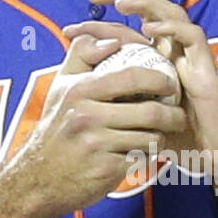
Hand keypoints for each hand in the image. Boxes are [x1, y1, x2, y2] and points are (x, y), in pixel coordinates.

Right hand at [16, 32, 186, 215]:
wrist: (38, 177)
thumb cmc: (56, 127)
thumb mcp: (61, 85)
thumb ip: (83, 53)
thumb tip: (114, 40)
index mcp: (80, 90)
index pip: (132, 77)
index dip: (159, 79)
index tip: (170, 83)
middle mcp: (88, 116)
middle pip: (150, 112)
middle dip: (173, 115)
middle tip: (178, 116)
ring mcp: (97, 145)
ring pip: (151, 138)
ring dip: (161, 138)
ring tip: (159, 135)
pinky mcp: (106, 170)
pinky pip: (142, 159)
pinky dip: (147, 157)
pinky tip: (141, 153)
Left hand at [63, 0, 217, 178]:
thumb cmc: (187, 138)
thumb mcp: (143, 121)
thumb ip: (120, 109)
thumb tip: (85, 111)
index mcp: (156, 63)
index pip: (125, 34)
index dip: (98, 28)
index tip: (68, 31)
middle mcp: (173, 53)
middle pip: (148, 11)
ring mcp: (190, 57)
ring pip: (171, 14)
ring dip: (146, 5)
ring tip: (121, 3)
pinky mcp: (207, 67)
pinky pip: (192, 37)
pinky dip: (172, 29)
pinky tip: (151, 30)